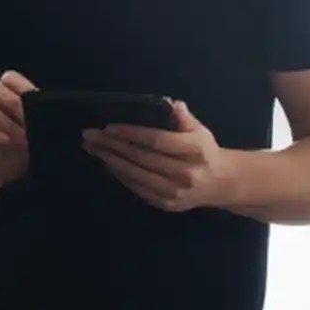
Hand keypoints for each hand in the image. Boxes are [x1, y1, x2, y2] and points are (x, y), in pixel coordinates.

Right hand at [0, 71, 34, 196]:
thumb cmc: (19, 154)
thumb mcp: (38, 138)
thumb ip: (46, 123)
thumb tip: (70, 121)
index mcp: (4, 97)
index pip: (9, 78)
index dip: (22, 87)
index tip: (38, 104)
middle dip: (11, 101)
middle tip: (28, 120)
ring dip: (1, 118)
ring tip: (20, 135)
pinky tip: (5, 140)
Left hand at [82, 101, 232, 212]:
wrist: (220, 184)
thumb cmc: (204, 151)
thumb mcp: (199, 130)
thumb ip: (184, 118)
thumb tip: (174, 105)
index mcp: (194, 151)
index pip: (157, 141)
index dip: (131, 134)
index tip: (109, 127)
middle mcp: (184, 173)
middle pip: (141, 158)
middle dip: (112, 146)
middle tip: (89, 135)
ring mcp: (174, 192)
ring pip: (136, 175)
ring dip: (110, 161)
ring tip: (92, 148)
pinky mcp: (166, 204)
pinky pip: (137, 189)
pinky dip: (120, 175)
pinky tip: (107, 163)